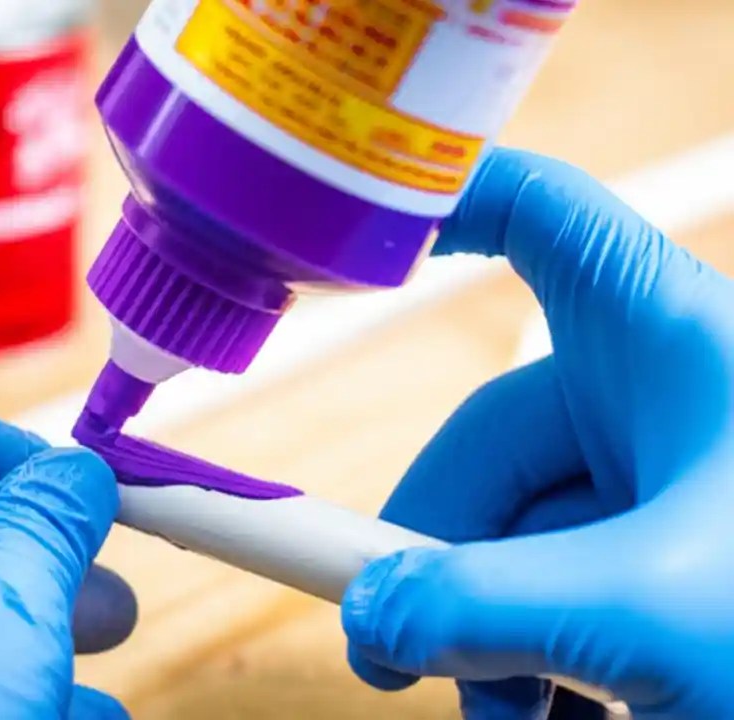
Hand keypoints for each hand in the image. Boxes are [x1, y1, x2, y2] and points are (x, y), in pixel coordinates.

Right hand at [341, 148, 733, 718]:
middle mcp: (660, 406)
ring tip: (499, 717)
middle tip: (381, 647)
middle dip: (429, 554)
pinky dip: (539, 658)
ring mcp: (667, 494)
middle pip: (489, 444)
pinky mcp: (673, 573)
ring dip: (484, 631)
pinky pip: (568, 595)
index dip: (437, 209)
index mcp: (668, 345)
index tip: (351, 255)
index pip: (533, 218)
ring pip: (522, 539)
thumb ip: (484, 608)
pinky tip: (551, 716)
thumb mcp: (650, 612)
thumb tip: (370, 613)